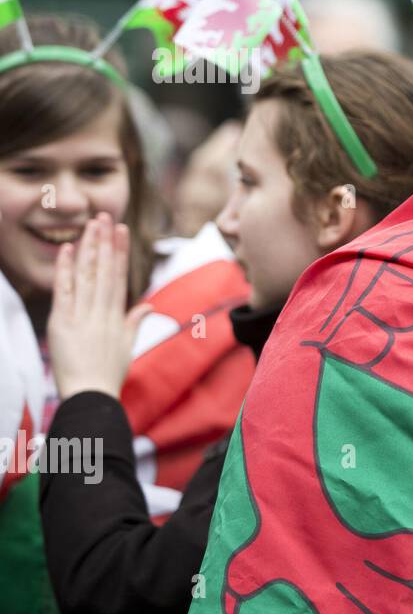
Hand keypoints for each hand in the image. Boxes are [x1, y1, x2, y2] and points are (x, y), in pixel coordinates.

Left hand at [47, 213, 151, 399]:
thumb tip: (147, 307)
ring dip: (90, 248)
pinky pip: (65, 292)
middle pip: (105, 270)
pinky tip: (67, 250)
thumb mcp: (126, 347)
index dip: (120, 252)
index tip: (121, 231)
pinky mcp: (64, 324)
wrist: (91, 396)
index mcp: (116, 317)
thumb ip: (134, 323)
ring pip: (88, 275)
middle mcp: (102, 312)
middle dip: (106, 242)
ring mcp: (83, 316)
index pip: (119, 277)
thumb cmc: (108, 375)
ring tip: (91, 224)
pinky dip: (65, 270)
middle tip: (106, 217)